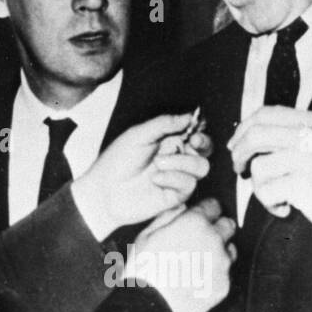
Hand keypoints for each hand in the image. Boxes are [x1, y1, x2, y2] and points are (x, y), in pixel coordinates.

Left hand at [72, 112, 210, 240]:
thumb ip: (164, 124)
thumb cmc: (117, 161)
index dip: (200, 129)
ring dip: (182, 162)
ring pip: (201, 167)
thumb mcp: (138, 135)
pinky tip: (155, 179)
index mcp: (168, 141)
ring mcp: (178, 177)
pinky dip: (173, 178)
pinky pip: (189, 184)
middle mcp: (176, 158)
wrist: (105, 192)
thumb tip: (189, 116)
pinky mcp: (176, 195)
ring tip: (158, 163)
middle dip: (204, 143)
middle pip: (205, 149)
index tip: (195, 128)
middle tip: (193, 142)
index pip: (194, 132)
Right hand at [126, 198, 234, 311]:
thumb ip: (169, 216)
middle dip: (217, 228)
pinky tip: (197, 280)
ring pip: (229, 250)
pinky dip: (214, 274)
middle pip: (228, 225)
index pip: (213, 205)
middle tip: (200, 239)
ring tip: (197, 263)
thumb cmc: (143, 271)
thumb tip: (183, 208)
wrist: (150, 308)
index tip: (200, 216)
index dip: (205, 210)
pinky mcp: (224, 285)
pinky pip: (224, 274)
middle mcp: (214, 240)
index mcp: (195, 223)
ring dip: (218, 252)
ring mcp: (221, 264)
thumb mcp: (146, 235)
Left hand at [229, 107, 311, 242]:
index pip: (265, 113)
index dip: (243, 130)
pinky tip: (286, 209)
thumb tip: (248, 138)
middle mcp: (310, 134)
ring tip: (279, 197)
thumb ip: (292, 136)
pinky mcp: (302, 183)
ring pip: (258, 167)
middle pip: (254, 135)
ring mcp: (306, 157)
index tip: (235, 146)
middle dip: (239, 155)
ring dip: (260, 188)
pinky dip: (270, 205)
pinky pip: (265, 192)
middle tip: (241, 171)